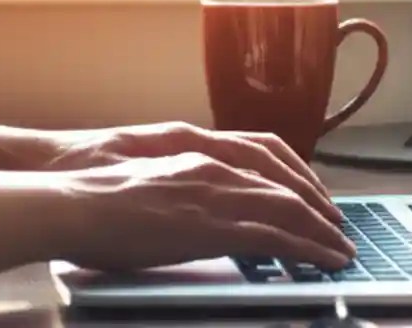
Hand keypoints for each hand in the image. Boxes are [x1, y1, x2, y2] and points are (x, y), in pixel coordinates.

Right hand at [40, 121, 339, 224]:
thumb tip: (185, 202)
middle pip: (286, 183)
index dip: (296, 179)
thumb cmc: (92, 192)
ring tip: (341, 248)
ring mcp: (217, 194)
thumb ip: (175, 184)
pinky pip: (276, 236)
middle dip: (318, 207)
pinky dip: (308, 247)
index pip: (266, 158)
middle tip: (338, 227)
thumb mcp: (144, 176)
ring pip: (289, 207)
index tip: (312, 197)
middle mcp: (215, 167)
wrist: (70, 198)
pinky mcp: (214, 226)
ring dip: (321, 229)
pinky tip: (322, 259)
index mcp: (197, 152)